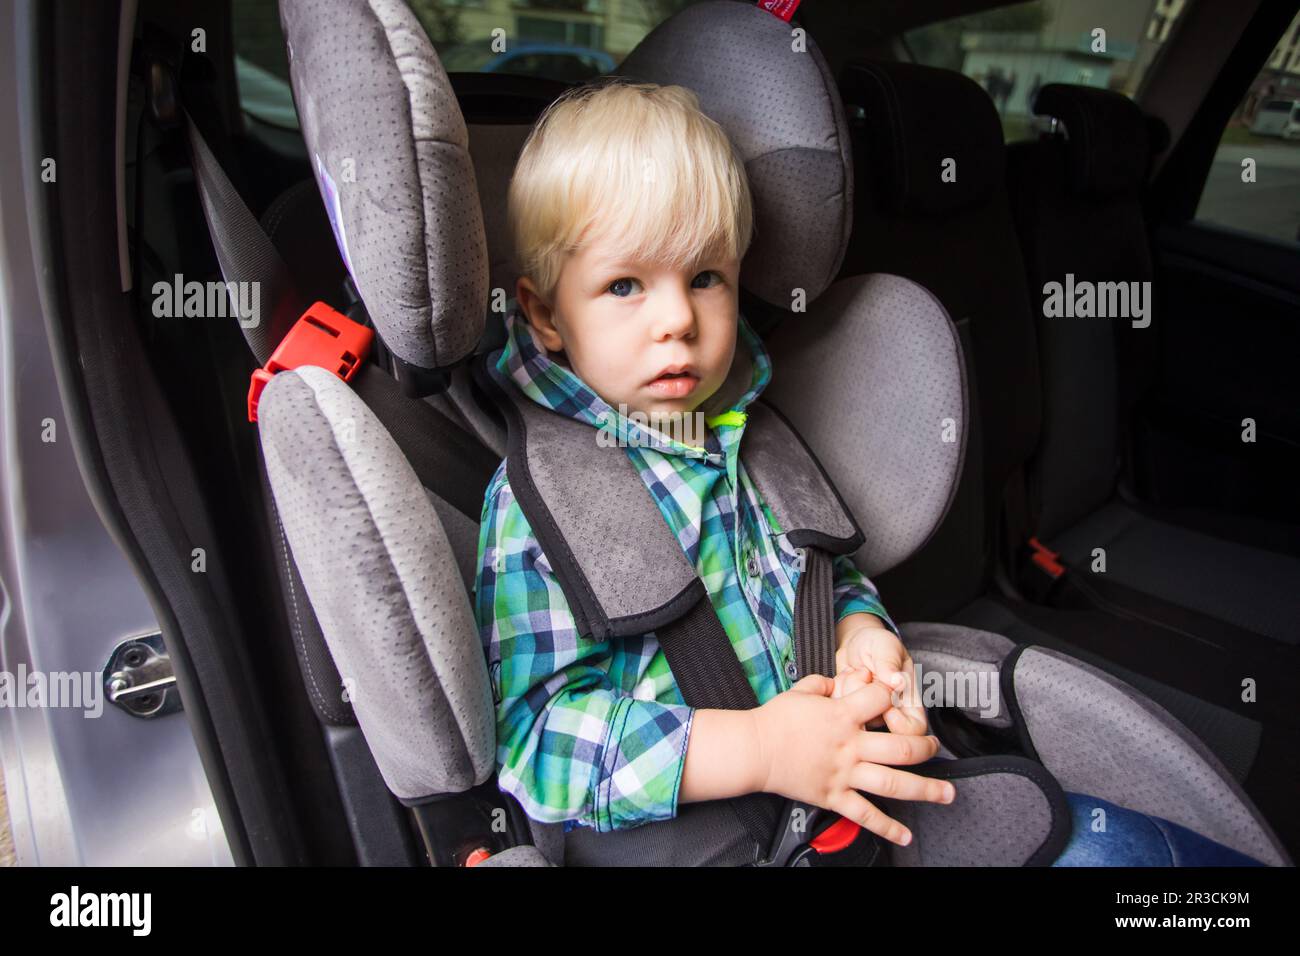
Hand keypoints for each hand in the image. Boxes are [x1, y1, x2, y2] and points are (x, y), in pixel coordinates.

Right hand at [750, 674, 953, 845]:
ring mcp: (844, 773)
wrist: (754, 749)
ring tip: (947, 793)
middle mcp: (850, 745)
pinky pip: (865, 815)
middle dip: (926, 747)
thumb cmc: (775, 718)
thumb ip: (825, 683)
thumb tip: (838, 681)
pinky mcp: (833, 796)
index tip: (898, 695)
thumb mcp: (801, 690)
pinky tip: (905, 836)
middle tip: (937, 748)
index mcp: (842, 714)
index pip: (881, 699)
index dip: (892, 693)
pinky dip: (887, 828)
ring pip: (893, 783)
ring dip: (925, 789)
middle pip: (901, 748)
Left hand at [836, 614, 927, 735]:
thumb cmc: (877, 644)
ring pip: (854, 718)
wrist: (854, 643)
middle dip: (865, 698)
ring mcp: (866, 714)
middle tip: (865, 675)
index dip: (899, 722)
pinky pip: (836, 710)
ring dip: (850, 688)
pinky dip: (837, 688)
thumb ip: (890, 662)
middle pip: (877, 727)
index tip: (885, 699)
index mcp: (908, 700)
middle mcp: (888, 712)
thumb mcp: (886, 646)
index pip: (912, 730)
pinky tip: (844, 676)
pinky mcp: (846, 712)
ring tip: (855, 671)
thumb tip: (898, 681)